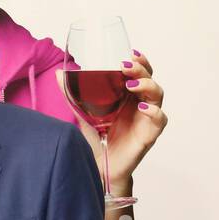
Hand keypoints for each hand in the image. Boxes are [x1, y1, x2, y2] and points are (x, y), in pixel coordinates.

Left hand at [57, 51, 166, 189]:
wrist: (100, 166)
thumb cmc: (97, 139)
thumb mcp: (83, 113)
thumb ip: (73, 95)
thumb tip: (58, 74)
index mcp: (128, 95)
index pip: (140, 71)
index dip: (139, 61)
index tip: (130, 53)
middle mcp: (140, 103)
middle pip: (150, 78)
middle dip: (141, 69)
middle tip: (125, 67)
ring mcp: (147, 118)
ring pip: (157, 94)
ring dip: (147, 85)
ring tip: (131, 85)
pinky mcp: (149, 134)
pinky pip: (160, 119)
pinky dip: (154, 111)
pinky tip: (143, 108)